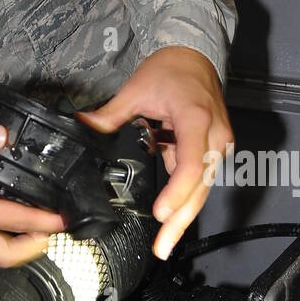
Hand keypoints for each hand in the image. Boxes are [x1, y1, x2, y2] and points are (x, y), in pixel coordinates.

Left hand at [75, 46, 232, 260]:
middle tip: (162, 247)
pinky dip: (182, 195)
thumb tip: (82, 128)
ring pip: (201, 187)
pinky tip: (166, 216)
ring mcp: (217, 143)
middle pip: (200, 185)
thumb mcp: (137, 89)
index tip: (161, 215)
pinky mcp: (213, 149)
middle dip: (181, 218)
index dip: (177, 192)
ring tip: (164, 241)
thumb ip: (110, 115)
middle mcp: (214, 135)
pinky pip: (198, 177)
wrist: (196, 54)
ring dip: (183, 212)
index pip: (191, 163)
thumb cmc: (171, 69)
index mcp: (196, 118)